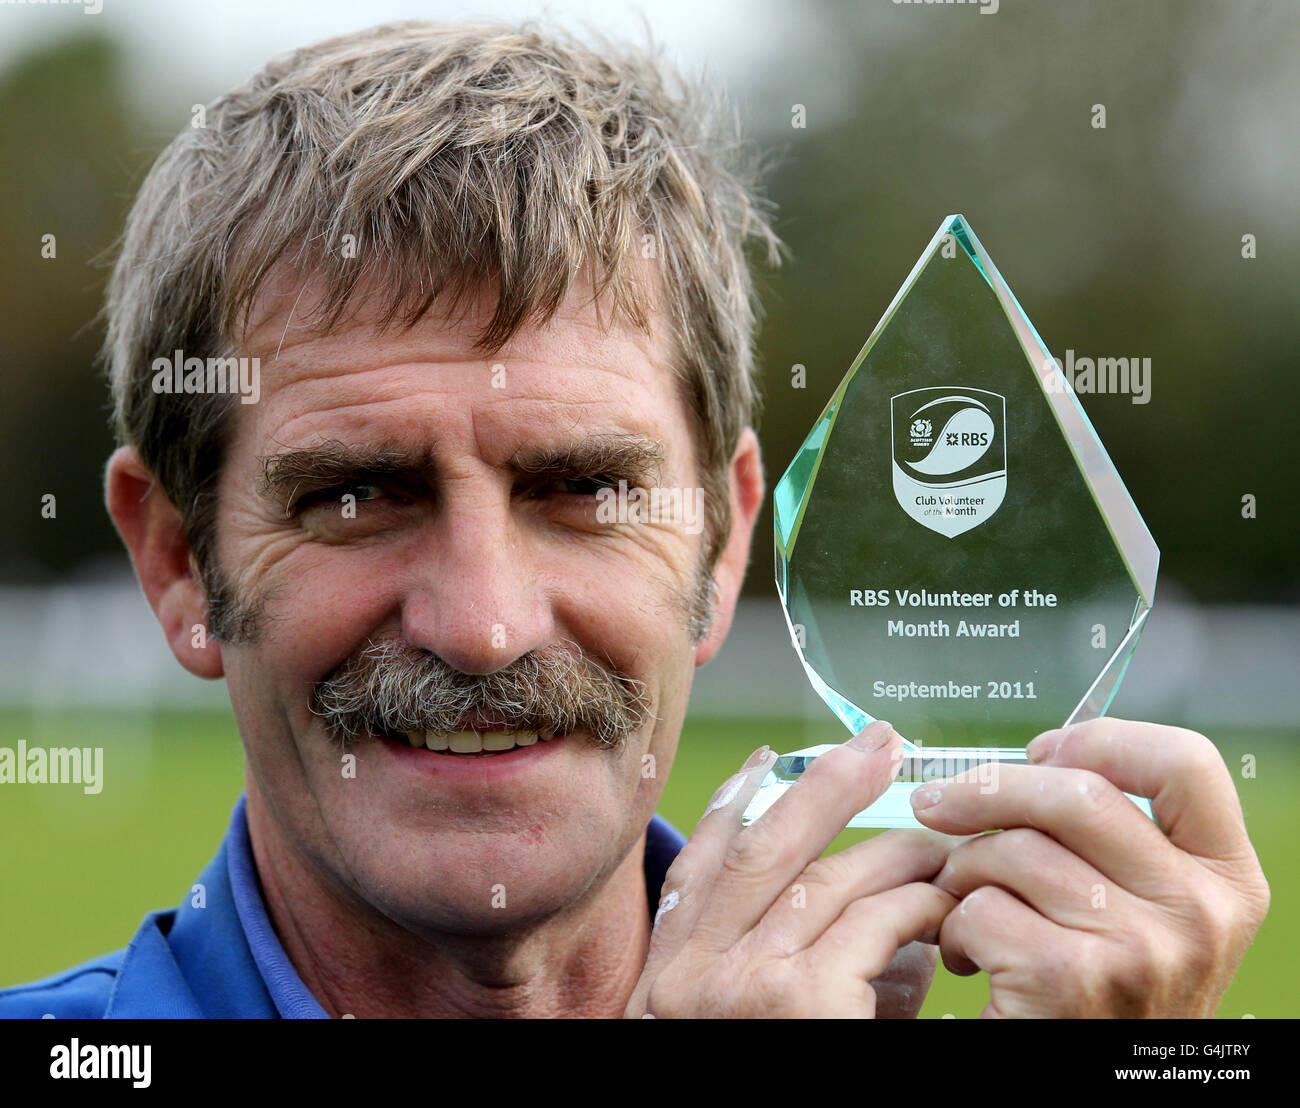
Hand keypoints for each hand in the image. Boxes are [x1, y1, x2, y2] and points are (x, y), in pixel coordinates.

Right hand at [626, 721, 959, 1017]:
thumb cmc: (769, 1078)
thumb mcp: (746, 1027)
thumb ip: (782, 967)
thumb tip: (871, 916)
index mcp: (670, 976)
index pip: (698, 868)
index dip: (730, 806)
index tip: (766, 760)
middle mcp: (693, 972)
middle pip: (765, 847)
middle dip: (826, 785)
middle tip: (879, 743)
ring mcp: (743, 984)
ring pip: (835, 881)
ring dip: (898, 854)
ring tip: (943, 846)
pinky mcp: (805, 1003)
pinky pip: (881, 925)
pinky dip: (921, 909)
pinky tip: (945, 910)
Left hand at [911, 718, 1269, 1016]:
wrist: (1094, 1083)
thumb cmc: (1105, 989)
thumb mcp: (1146, 911)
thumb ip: (1116, 837)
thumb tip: (1040, 757)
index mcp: (1226, 880)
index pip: (1187, 764)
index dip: (1102, 741)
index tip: (1044, 751)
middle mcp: (1198, 914)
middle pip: (1077, 792)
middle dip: (989, 789)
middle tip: (937, 801)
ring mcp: (1140, 949)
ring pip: (1014, 849)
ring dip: (964, 872)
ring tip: (966, 906)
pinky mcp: (1071, 981)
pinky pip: (980, 907)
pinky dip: (955, 927)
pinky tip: (970, 958)